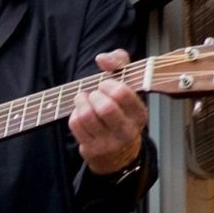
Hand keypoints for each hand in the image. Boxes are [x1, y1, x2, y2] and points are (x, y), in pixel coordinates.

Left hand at [70, 49, 147, 175]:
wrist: (118, 155)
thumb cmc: (121, 112)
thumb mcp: (129, 87)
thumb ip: (120, 64)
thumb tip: (101, 58)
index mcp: (139, 114)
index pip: (122, 94)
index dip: (108, 85)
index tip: (104, 84)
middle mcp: (127, 131)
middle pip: (104, 107)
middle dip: (94, 95)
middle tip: (93, 93)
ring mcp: (108, 142)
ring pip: (87, 116)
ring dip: (80, 102)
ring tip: (82, 98)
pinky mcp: (91, 149)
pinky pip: (76, 125)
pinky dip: (74, 114)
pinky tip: (79, 112)